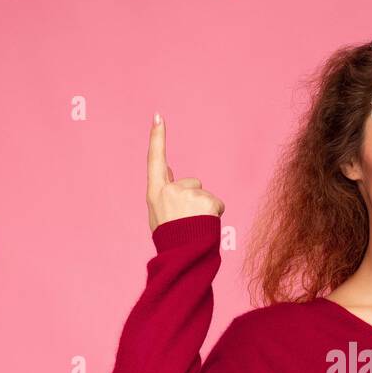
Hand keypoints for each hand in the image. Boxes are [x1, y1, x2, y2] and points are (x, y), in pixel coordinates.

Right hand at [147, 112, 224, 232]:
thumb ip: (163, 189)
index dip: (157, 138)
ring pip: (205, 195)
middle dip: (194, 199)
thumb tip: (169, 168)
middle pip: (193, 183)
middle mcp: (170, 190)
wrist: (182, 255)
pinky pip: (216, 204)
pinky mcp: (206, 201)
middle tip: (187, 221)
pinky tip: (205, 225)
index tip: (158, 117)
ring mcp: (188, 195)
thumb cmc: (170, 237)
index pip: (155, 160)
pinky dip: (215, 214)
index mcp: (155, 193)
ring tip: (195, 226)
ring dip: (204, 210)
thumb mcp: (159, 212)